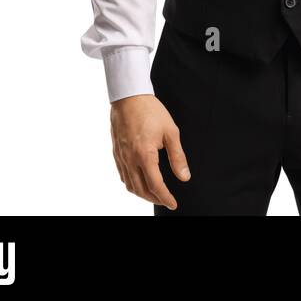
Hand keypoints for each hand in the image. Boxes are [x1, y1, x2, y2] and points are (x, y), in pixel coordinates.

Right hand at [110, 93, 189, 209]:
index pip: (155, 185)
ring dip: (142, 194)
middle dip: (155, 198)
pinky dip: (132, 184)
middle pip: (141, 190)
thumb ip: (178, 157)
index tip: (173, 203)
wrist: (129, 97)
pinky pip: (123, 176)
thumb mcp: (171, 132)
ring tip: (155, 194)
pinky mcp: (116, 153)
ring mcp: (121, 157)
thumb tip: (184, 177)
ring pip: (130, 185)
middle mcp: (130, 159)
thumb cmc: (151, 111)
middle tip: (166, 200)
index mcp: (145, 155)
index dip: (165, 197)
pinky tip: (140, 182)